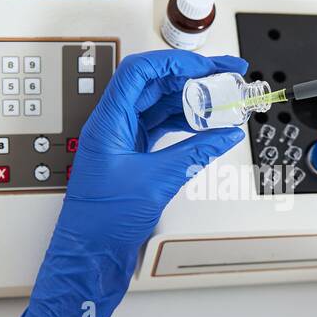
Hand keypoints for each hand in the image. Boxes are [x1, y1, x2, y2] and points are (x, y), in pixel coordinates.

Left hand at [20, 50, 245, 316]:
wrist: (89, 256)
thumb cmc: (101, 222)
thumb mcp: (157, 182)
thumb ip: (194, 154)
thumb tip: (224, 134)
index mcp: (108, 122)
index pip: (140, 71)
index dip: (176, 61)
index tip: (207, 65)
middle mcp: (113, 125)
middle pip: (154, 83)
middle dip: (193, 75)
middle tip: (226, 73)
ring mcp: (123, 140)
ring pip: (161, 105)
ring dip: (193, 99)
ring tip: (224, 98)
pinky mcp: (133, 156)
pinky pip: (163, 128)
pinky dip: (188, 124)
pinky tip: (210, 127)